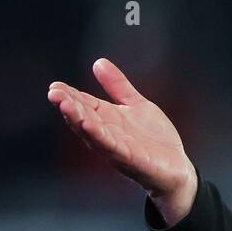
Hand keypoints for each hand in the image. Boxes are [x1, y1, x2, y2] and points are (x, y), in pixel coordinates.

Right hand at [47, 59, 196, 226]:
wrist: (177, 168)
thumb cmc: (155, 139)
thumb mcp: (137, 105)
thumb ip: (119, 86)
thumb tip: (99, 62)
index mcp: (107, 118)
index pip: (83, 104)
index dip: (69, 96)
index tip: (55, 86)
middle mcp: (107, 133)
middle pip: (82, 117)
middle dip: (68, 106)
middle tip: (53, 93)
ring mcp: (117, 147)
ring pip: (92, 133)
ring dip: (77, 119)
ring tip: (65, 106)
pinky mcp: (130, 159)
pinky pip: (112, 147)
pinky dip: (99, 136)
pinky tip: (89, 125)